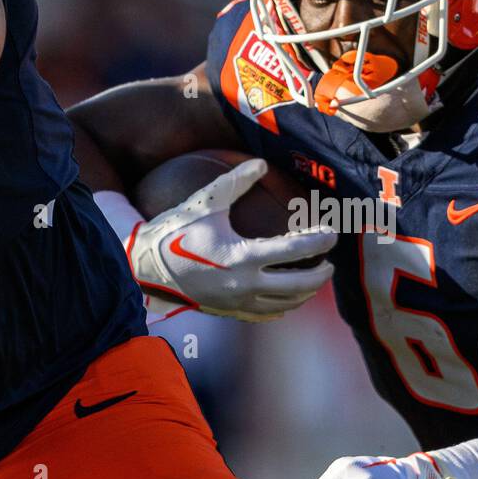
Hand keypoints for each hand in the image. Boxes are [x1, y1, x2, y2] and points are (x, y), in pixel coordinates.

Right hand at [125, 158, 335, 321]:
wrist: (146, 268)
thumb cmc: (175, 232)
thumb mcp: (206, 203)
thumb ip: (236, 182)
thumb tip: (261, 163)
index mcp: (242, 257)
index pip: (295, 251)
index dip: (319, 241)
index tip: (331, 233)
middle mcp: (245, 285)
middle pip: (299, 285)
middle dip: (321, 274)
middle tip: (330, 262)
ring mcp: (238, 303)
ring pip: (287, 303)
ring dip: (307, 292)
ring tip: (315, 278)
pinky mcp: (230, 313)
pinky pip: (267, 315)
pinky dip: (285, 307)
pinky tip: (290, 299)